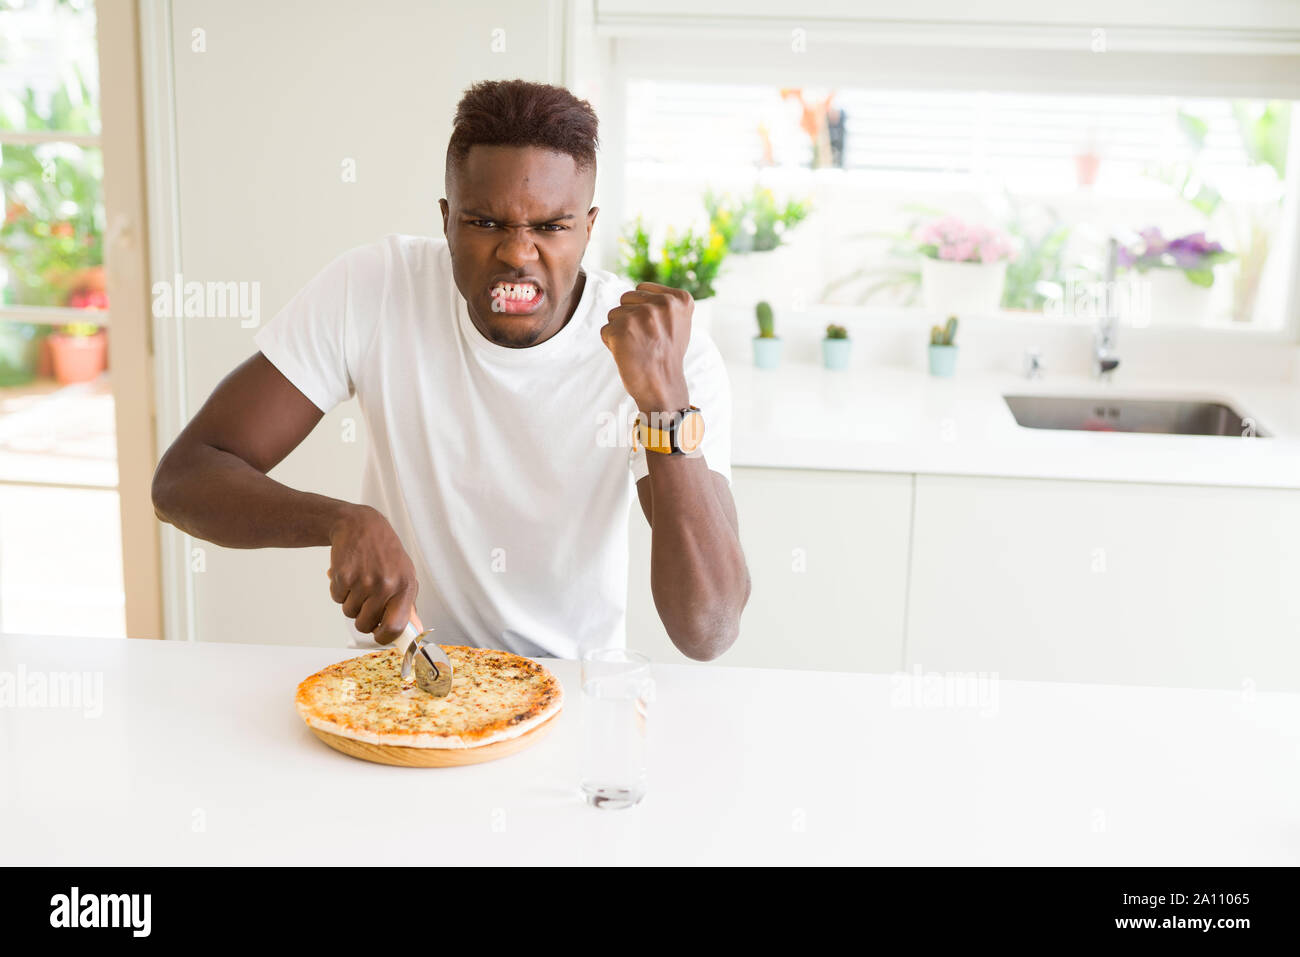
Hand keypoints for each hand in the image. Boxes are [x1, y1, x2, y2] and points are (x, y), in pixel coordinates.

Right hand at [326, 504, 417, 644]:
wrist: (361, 525)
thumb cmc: (385, 553)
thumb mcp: (405, 574)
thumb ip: (407, 604)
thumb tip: (413, 632)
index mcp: (405, 586)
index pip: (395, 627)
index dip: (384, 637)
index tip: (378, 634)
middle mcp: (386, 585)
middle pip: (365, 624)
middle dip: (362, 618)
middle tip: (365, 600)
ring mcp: (364, 580)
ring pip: (349, 612)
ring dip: (350, 602)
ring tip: (359, 581)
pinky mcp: (344, 575)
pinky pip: (337, 598)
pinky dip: (339, 590)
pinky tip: (349, 574)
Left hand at [600, 282, 691, 412]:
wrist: (662, 387)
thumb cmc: (666, 356)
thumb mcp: (677, 323)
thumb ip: (662, 303)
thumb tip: (638, 290)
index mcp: (680, 299)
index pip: (641, 289)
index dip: (643, 310)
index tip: (656, 330)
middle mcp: (662, 303)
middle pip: (625, 298)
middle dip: (629, 318)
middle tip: (645, 340)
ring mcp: (642, 315)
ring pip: (613, 314)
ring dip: (620, 331)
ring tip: (637, 347)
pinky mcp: (622, 329)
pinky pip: (605, 330)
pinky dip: (612, 344)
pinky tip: (628, 355)